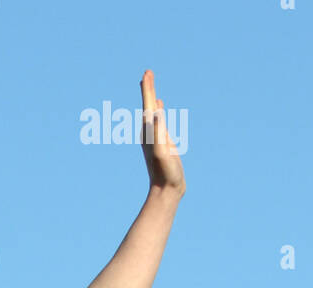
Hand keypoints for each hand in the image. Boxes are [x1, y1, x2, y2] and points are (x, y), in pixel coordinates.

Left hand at [140, 69, 184, 194]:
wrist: (166, 190)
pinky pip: (159, 122)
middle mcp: (149, 133)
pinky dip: (158, 112)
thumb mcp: (163, 151)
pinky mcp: (161, 143)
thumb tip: (155, 113)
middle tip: (147, 73)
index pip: (147, 105)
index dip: (148, 89)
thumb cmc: (165, 172)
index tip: (146, 73)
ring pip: (152, 113)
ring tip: (150, 88)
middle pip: (148, 106)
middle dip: (148, 89)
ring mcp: (155, 138)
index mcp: (149, 132)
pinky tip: (159, 108)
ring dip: (151, 99)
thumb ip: (158, 132)